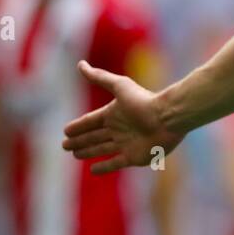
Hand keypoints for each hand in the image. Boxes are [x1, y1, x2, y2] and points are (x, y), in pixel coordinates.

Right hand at [62, 60, 185, 174]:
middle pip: (94, 136)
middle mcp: (119, 129)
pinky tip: (92, 170)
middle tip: (65, 145)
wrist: (168, 117)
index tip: (65, 131)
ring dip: (88, 152)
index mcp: (114, 113)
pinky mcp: (134, 157)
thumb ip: (100, 77)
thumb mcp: (120, 86)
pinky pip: (115, 163)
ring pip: (102, 149)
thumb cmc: (144, 101)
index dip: (78, 126)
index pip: (91, 121)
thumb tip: (80, 64)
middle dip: (80, 140)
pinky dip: (104, 167)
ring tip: (75, 155)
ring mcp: (126, 144)